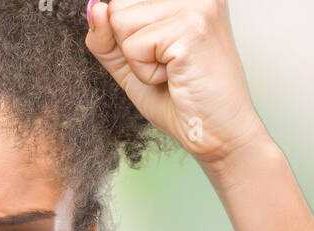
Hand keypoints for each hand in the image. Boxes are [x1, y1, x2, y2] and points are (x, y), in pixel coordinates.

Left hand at [86, 0, 269, 168]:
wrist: (218, 135)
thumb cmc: (183, 100)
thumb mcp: (131, 62)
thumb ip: (107, 35)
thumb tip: (95, 8)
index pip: (122, 1)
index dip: (127, 35)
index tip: (162, 55)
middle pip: (117, 7)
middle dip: (130, 46)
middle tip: (168, 66)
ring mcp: (196, 5)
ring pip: (120, 22)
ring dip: (137, 60)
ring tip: (171, 71)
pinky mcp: (190, 28)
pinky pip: (132, 46)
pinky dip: (145, 73)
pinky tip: (174, 78)